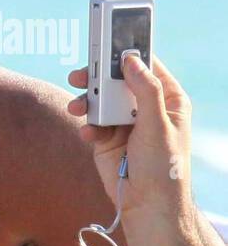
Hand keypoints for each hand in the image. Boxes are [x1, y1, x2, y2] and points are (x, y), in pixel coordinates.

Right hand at [66, 54, 192, 216]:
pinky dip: (87, 126)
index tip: (110, 42)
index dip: (129, 54)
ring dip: (88, 101)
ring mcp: (124, 122)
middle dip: (100, 77)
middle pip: (118, 80)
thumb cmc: (163, 166)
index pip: (148, 67)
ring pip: (101, 99)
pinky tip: (89, 134)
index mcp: (167, 100)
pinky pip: (91, 122)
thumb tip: (131, 61)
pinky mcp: (106, 137)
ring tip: (77, 105)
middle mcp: (145, 107)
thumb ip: (145, 90)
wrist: (145, 204)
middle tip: (82, 73)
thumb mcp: (157, 125)